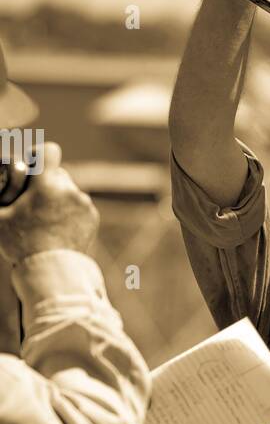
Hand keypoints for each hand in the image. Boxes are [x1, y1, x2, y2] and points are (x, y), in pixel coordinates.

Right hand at [0, 142, 98, 265]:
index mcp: (47, 184)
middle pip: (57, 173)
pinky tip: (56, 228)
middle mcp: (70, 190)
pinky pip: (78, 206)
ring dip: (57, 198)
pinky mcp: (92, 218)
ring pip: (68, 191)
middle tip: (31, 201)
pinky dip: (68, 212)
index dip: (38, 154)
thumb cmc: (22, 245)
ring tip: (43, 219)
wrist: (53, 272)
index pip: (48, 151)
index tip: (31, 165)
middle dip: (44, 183)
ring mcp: (84, 204)